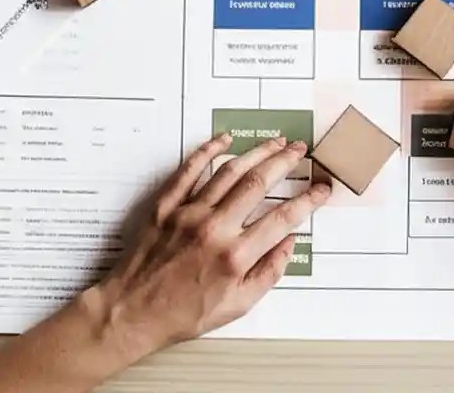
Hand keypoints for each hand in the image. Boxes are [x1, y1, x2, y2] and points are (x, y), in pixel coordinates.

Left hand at [82, 135, 330, 364]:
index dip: (308, 200)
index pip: (283, 218)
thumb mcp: (237, 306)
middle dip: (284, 162)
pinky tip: (225, 140)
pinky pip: (189, 171)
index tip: (322, 188)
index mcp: (236, 256)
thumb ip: (268, 273)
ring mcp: (188, 213)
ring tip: (274, 142)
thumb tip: (289, 243)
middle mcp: (215, 229)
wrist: (131, 312)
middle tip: (300, 149)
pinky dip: (208, 151)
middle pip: (258, 183)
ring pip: (229, 172)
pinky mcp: (166, 206)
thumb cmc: (183, 314)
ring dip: (256, 152)